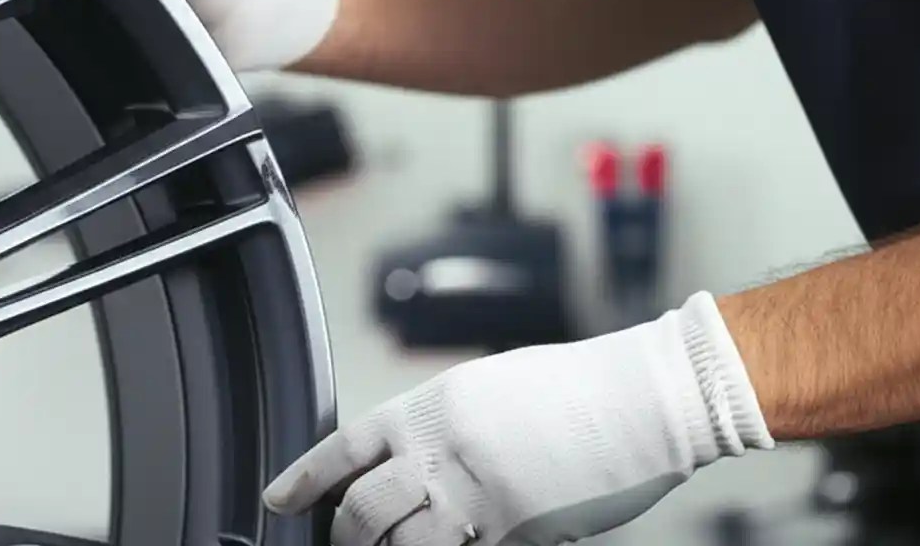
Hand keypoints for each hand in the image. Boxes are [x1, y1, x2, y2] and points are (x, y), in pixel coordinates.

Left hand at [263, 292, 773, 544]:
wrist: (643, 401)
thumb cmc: (575, 389)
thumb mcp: (489, 388)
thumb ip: (441, 426)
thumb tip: (411, 461)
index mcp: (432, 407)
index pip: (346, 447)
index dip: (303, 477)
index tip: (276, 498)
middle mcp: (443, 452)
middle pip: (361, 509)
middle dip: (345, 534)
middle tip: (345, 541)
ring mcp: (476, 497)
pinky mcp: (513, 534)